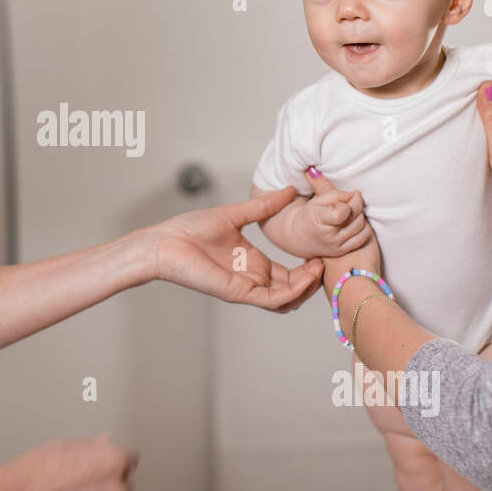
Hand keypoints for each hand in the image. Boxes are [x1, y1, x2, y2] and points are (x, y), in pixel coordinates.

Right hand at [1, 433, 137, 490]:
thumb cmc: (32, 472)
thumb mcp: (64, 446)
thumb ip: (92, 446)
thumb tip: (105, 443)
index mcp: (112, 462)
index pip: (129, 458)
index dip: (113, 459)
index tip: (102, 465)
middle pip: (123, 484)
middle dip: (107, 483)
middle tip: (79, 483)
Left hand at [144, 186, 323, 311]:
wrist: (165, 242)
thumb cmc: (190, 229)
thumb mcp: (235, 214)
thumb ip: (263, 207)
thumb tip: (288, 190)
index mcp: (253, 262)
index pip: (289, 274)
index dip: (308, 268)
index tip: (322, 254)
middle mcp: (252, 277)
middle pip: (292, 289)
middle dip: (312, 281)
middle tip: (326, 264)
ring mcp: (246, 287)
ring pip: (286, 299)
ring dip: (306, 288)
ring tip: (318, 269)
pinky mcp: (238, 292)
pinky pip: (272, 300)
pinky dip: (291, 293)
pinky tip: (305, 276)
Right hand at [302, 169, 381, 289]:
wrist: (298, 237)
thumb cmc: (308, 216)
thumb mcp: (317, 199)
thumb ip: (336, 193)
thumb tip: (354, 193)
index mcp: (318, 219)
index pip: (344, 212)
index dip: (349, 202)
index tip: (347, 197)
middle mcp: (328, 236)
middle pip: (356, 216)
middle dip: (357, 205)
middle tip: (352, 200)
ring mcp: (336, 246)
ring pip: (362, 226)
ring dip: (360, 216)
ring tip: (350, 212)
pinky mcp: (342, 251)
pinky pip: (364, 236)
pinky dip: (363, 227)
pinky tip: (354, 223)